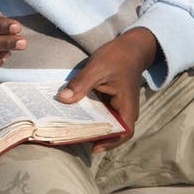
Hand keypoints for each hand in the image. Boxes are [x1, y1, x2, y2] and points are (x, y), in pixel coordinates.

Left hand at [56, 27, 158, 151]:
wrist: (131, 46)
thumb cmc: (118, 57)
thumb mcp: (97, 68)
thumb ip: (81, 84)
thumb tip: (63, 99)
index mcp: (127, 107)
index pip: (123, 133)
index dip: (109, 143)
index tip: (92, 147)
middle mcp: (124, 110)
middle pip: (110, 130)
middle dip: (92, 135)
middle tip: (71, 137)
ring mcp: (117, 106)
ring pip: (103, 122)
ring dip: (88, 124)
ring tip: (68, 128)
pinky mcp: (110, 100)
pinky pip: (99, 112)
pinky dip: (87, 114)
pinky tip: (72, 112)